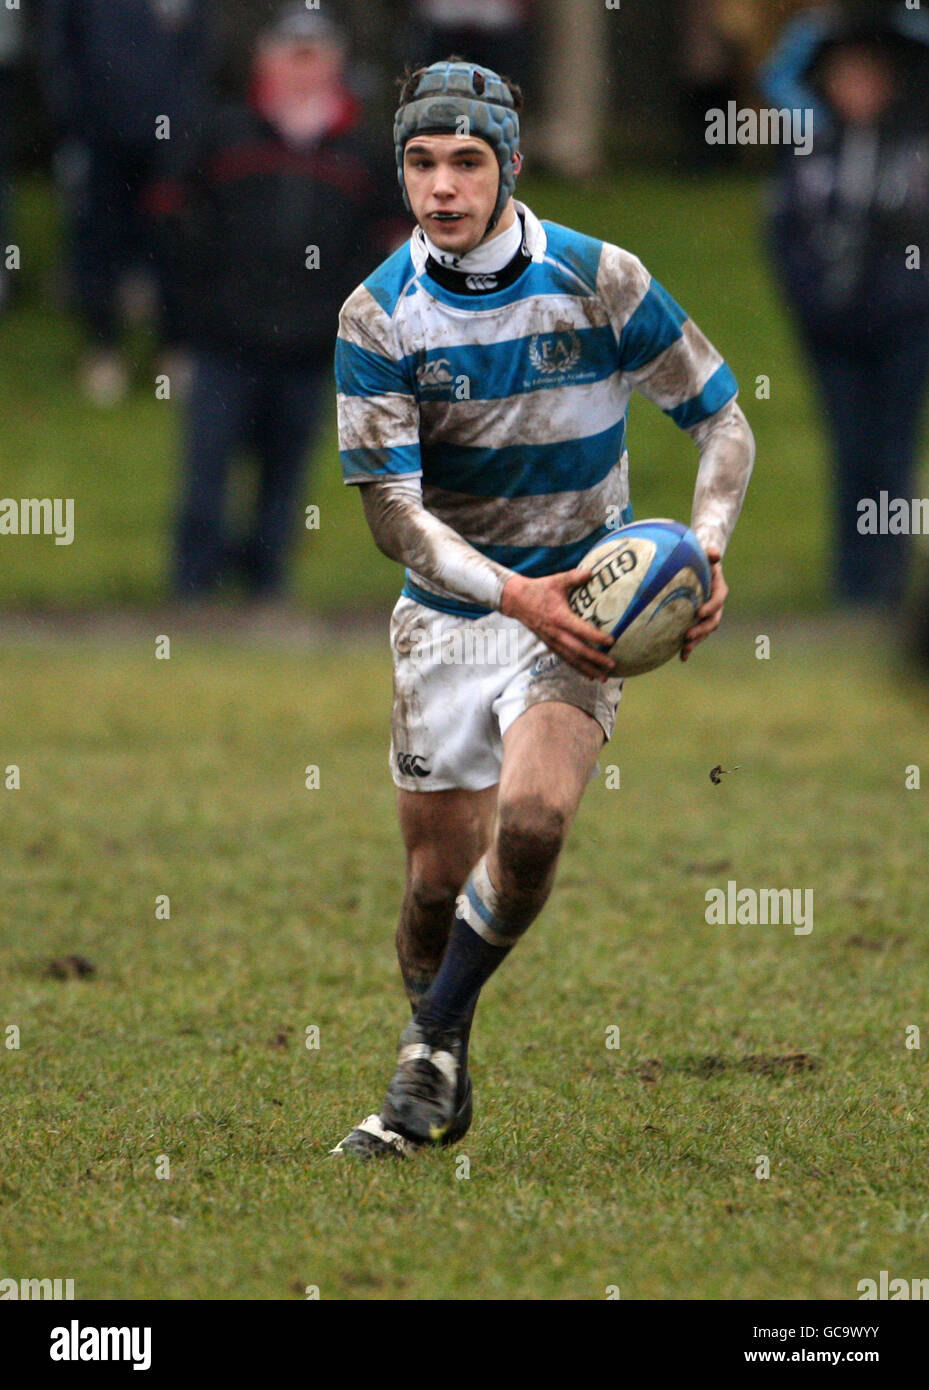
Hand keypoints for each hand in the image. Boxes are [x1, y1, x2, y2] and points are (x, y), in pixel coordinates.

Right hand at [500, 569, 616, 681]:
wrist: (516, 601)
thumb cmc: (539, 589)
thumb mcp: (556, 581)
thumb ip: (574, 577)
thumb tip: (592, 571)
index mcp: (560, 617)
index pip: (581, 629)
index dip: (596, 636)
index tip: (611, 640)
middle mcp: (556, 633)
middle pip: (578, 650)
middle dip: (596, 659)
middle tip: (612, 665)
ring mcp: (552, 641)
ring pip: (572, 659)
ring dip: (588, 669)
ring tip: (603, 678)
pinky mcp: (550, 645)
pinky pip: (565, 659)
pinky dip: (578, 668)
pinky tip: (589, 675)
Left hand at [681, 545, 726, 661]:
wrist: (699, 568)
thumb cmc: (700, 559)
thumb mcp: (705, 554)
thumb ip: (710, 553)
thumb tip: (714, 553)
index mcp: (718, 590)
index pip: (718, 599)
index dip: (711, 606)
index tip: (700, 612)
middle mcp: (715, 606)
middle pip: (712, 621)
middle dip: (701, 630)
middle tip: (688, 635)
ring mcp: (707, 616)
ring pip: (705, 632)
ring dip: (696, 641)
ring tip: (685, 649)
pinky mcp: (698, 622)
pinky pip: (695, 636)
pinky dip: (689, 647)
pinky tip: (682, 658)